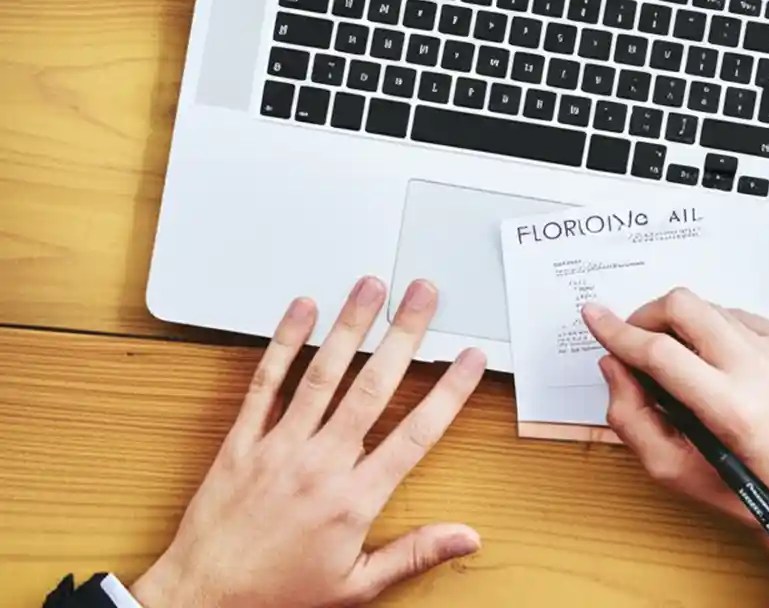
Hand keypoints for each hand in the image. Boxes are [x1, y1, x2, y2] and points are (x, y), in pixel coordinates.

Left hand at [131, 277, 487, 606]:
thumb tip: (467, 537)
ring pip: (323, 374)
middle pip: (373, 387)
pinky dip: (284, 344)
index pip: (415, 434)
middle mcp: (321, 464)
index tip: (470, 360)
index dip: (448, 392)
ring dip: (350, 326)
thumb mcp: (357, 585)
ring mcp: (280, 447)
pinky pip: (266, 383)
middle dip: (404, 335)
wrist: (204, 598)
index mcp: (355, 499)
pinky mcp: (243, 441)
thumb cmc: (277, 593)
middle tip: (423, 295)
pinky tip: (302, 311)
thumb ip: (415, 553)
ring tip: (371, 286)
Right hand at [582, 289, 768, 600]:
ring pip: (709, 307)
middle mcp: (763, 371)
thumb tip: (613, 364)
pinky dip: (713, 332)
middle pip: (685, 306)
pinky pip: (736, 316)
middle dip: (647, 317)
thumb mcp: (672, 469)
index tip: (595, 318)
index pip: (661, 352)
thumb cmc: (742, 489)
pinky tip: (714, 364)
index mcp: (733, 409)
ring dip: (682, 328)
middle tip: (635, 343)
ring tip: (681, 366)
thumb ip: (631, 416)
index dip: (619, 333)